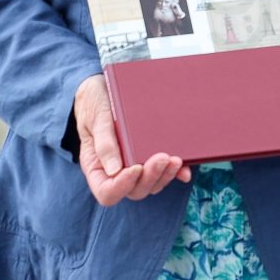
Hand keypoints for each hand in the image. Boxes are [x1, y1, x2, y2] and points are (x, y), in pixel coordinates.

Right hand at [73, 74, 190, 205]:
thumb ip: (104, 144)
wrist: (102, 88)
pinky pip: (163, 172)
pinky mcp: (149, 156)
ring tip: (175, 160)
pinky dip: (175, 173)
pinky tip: (185, 169)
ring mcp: (133, 165)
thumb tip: (115, 171)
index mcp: (96, 167)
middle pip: (134, 190)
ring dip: (165, 176)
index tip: (135, 167)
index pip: (107, 192)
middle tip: (163, 157)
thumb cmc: (94, 103)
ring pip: (151, 184)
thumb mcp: (96, 119)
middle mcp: (115, 171)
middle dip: (151, 177)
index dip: (122, 186)